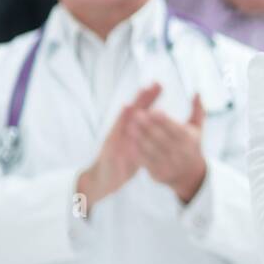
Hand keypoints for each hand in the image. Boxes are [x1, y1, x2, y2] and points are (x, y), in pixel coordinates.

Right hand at [77, 83, 160, 208]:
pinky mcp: (109, 155)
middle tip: (149, 86)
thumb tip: (156, 119)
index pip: (141, 110)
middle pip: (131, 113)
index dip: (149, 98)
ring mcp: (113, 143)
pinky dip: (115, 142)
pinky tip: (119, 137)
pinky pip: (113, 148)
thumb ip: (144, 132)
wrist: (105, 178)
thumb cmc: (123, 161)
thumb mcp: (136, 144)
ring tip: (130, 105)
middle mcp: (121, 132)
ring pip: (119, 128)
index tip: (158, 84)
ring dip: (124, 118)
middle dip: (140, 100)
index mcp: (130, 129)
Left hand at [130, 91, 207, 203]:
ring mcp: (170, 165)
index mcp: (190, 141)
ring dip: (140, 138)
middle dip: (149, 127)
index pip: (177, 129)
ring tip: (130, 126)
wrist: (190, 176)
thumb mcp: (197, 129)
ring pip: (152, 150)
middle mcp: (181, 154)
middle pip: (163, 139)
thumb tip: (197, 92)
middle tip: (137, 114)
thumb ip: (197, 110)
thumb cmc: (191, 146)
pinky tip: (129, 142)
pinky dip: (137, 151)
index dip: (165, 120)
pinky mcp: (159, 173)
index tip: (153, 110)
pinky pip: (146, 162)